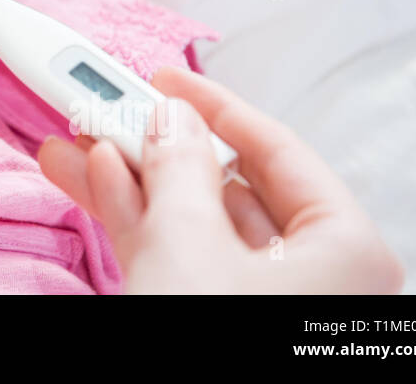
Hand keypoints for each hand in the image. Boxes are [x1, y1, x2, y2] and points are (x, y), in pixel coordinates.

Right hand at [37, 65, 406, 293]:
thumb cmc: (216, 338)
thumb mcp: (190, 243)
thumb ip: (177, 165)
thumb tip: (168, 117)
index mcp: (344, 250)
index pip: (275, 150)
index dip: (213, 106)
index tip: (162, 77)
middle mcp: (311, 277)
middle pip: (224, 185)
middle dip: (152, 144)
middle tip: (103, 107)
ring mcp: (259, 305)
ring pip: (190, 222)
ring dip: (127, 178)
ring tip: (72, 141)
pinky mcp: (213, 321)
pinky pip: (175, 257)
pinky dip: (131, 220)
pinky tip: (90, 183)